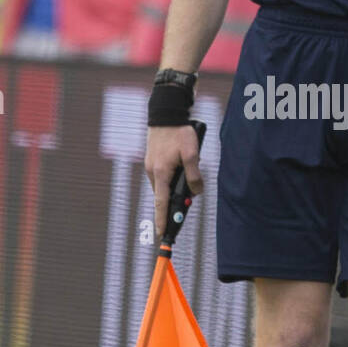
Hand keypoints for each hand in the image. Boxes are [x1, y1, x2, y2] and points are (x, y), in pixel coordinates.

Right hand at [145, 123, 203, 237]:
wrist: (165, 113)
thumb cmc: (179, 132)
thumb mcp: (192, 154)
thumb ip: (194, 175)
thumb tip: (196, 192)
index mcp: (160, 173)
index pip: (160, 203)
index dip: (162, 219)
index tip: (162, 233)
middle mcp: (152, 172)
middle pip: (163, 195)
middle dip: (173, 201)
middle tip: (186, 202)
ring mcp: (150, 165)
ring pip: (163, 185)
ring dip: (174, 186)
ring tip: (187, 177)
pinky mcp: (152, 159)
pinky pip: (162, 175)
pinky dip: (171, 178)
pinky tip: (181, 166)